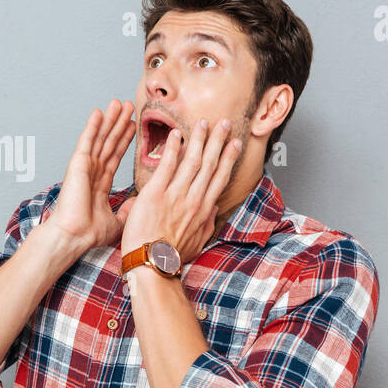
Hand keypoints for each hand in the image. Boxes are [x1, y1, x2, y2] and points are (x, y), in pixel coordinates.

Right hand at [44, 99, 135, 253]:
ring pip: (100, 138)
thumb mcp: (117, 221)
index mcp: (100, 183)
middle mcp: (92, 172)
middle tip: (128, 106)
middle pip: (109, 142)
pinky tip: (99, 112)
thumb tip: (137, 205)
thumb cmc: (88, 233)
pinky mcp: (77, 164)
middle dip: (119, 124)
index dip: (124, 140)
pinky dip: (93, 126)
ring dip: (109, 120)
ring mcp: (84, 166)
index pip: (115, 155)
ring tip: (119, 103)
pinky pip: (87, 141)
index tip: (133, 125)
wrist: (74, 236)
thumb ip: (126, 211)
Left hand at [119, 117, 240, 264]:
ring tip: (204, 123)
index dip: (228, 158)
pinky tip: (176, 134)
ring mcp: (176, 195)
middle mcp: (194, 199)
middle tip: (225, 123)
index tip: (235, 144)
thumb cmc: (171, 257)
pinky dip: (172, 148)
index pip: (220, 178)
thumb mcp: (197, 242)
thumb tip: (213, 211)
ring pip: (192, 160)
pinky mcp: (155, 194)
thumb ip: (206, 224)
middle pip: (210, 164)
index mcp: (203, 210)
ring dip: (199, 139)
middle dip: (219, 141)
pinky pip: (167, 165)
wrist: (152, 264)